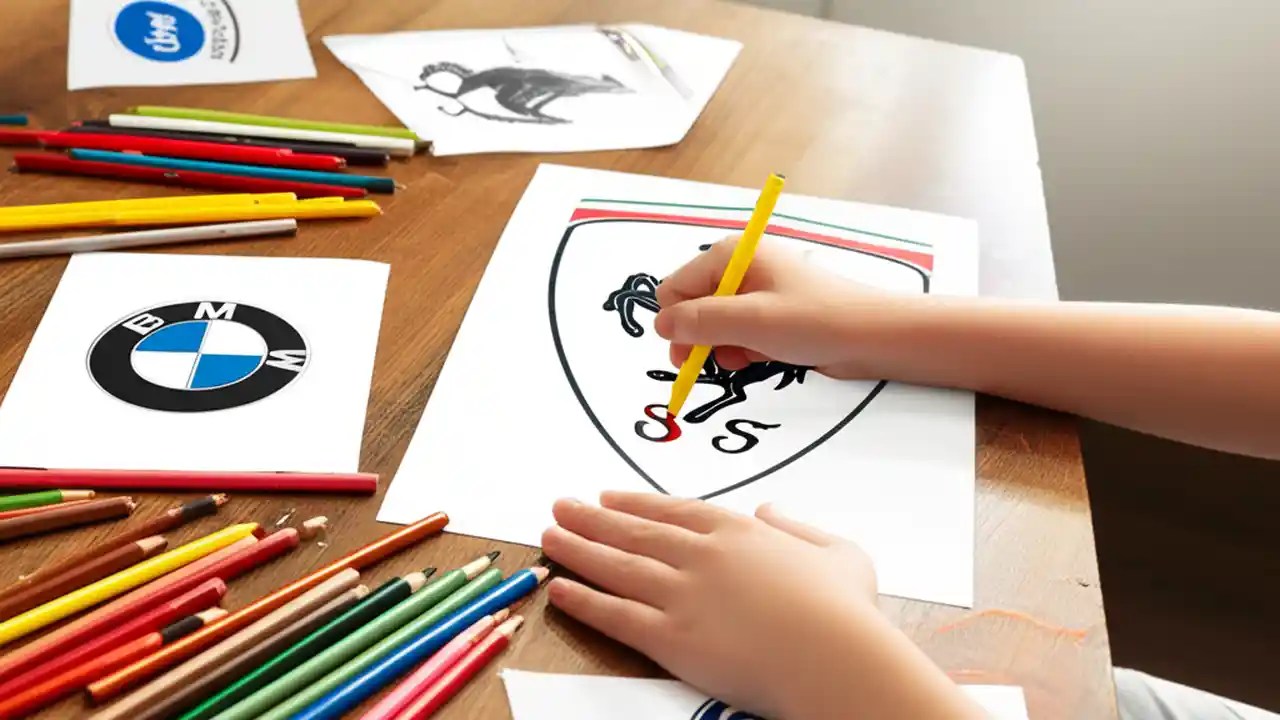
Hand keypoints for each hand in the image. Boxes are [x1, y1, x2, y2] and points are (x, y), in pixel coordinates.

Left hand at [542, 492, 878, 717]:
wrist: (838, 659)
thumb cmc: (846, 614)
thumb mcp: (838, 552)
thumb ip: (799, 527)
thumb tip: (772, 510)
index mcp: (739, 531)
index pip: (673, 510)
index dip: (634, 503)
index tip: (606, 497)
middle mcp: (703, 555)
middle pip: (634, 531)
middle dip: (592, 518)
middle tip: (561, 507)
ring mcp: (683, 595)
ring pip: (617, 566)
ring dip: (578, 549)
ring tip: (548, 537)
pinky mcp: (672, 638)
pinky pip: (616, 616)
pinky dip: (585, 600)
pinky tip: (560, 588)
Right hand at [654, 237, 911, 378]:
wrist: (872, 336)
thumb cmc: (816, 319)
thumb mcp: (750, 322)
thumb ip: (699, 322)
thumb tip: (661, 326)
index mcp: (732, 254)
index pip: (676, 289)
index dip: (679, 322)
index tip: (691, 351)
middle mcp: (741, 267)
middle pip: (694, 307)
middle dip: (700, 338)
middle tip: (716, 362)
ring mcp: (758, 291)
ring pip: (716, 326)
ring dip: (725, 347)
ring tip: (750, 357)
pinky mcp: (773, 314)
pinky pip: (740, 334)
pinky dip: (745, 350)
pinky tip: (765, 356)